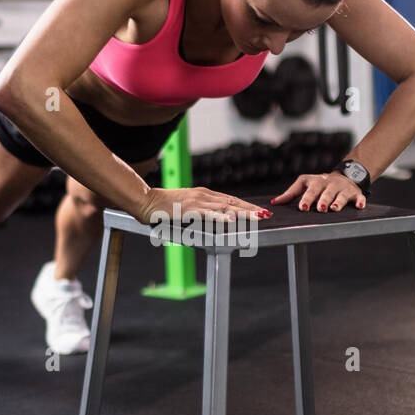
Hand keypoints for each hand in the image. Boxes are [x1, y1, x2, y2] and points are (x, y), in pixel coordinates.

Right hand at [135, 187, 272, 224]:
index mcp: (204, 195)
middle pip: (233, 202)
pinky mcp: (190, 209)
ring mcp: (198, 201)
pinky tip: (231, 219)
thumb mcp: (187, 208)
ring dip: (243, 212)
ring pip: (226, 206)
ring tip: (257, 216)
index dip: (246, 205)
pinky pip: (208, 213)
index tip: (259, 211)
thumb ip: (201, 212)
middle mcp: (204, 195)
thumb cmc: (165, 208)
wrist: (148, 201)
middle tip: (266, 214)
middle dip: (250, 208)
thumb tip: (214, 219)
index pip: (230, 200)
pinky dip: (221, 216)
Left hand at [270, 171, 366, 212]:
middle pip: (326, 192)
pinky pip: (359, 197)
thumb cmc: (321, 184)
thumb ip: (290, 194)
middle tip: (320, 209)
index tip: (302, 207)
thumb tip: (274, 202)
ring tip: (334, 209)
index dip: (306, 198)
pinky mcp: (355, 193)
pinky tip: (359, 206)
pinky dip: (360, 201)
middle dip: (322, 200)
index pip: (310, 189)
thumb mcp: (305, 185)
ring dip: (338, 202)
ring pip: (341, 195)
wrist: (345, 176)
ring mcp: (343, 188)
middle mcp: (329, 184)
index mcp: (316, 182)